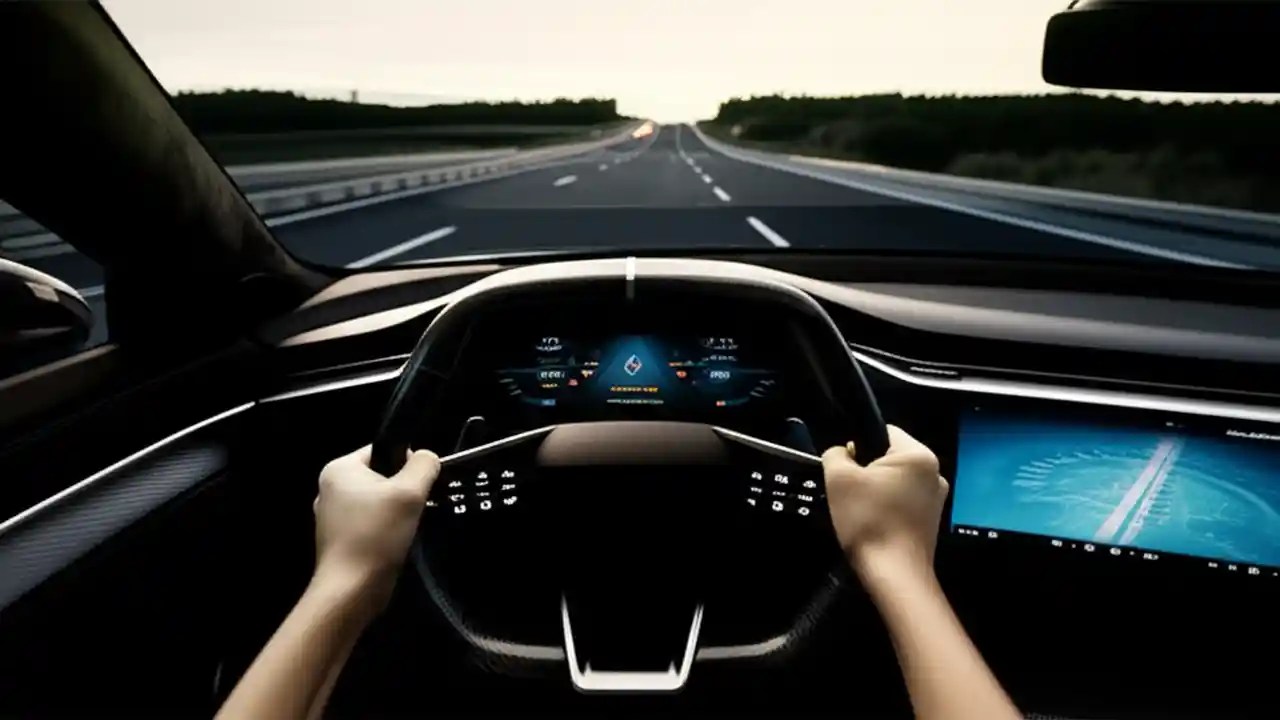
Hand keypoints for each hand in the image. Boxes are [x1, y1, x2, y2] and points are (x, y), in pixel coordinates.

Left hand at [312, 446, 439, 609]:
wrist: (351, 591)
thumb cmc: (377, 534)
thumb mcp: (409, 492)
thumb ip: (424, 465)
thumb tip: (428, 457)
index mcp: (338, 469)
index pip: (382, 449)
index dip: (407, 462)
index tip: (421, 486)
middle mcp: (329, 488)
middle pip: (380, 476)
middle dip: (402, 490)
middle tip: (417, 508)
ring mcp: (332, 516)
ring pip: (377, 501)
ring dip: (396, 511)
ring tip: (407, 528)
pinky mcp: (339, 539)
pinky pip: (370, 522)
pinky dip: (385, 529)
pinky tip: (395, 542)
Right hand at [822, 425, 947, 578]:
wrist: (893, 574)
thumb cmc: (868, 521)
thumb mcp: (838, 479)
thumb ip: (835, 454)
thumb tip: (841, 452)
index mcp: (919, 455)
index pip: (882, 430)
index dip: (857, 444)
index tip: (845, 468)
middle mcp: (935, 472)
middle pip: (889, 457)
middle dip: (867, 469)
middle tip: (849, 491)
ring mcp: (936, 497)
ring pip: (895, 480)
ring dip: (876, 489)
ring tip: (860, 509)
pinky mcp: (931, 518)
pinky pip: (903, 500)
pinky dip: (887, 506)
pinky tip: (874, 523)